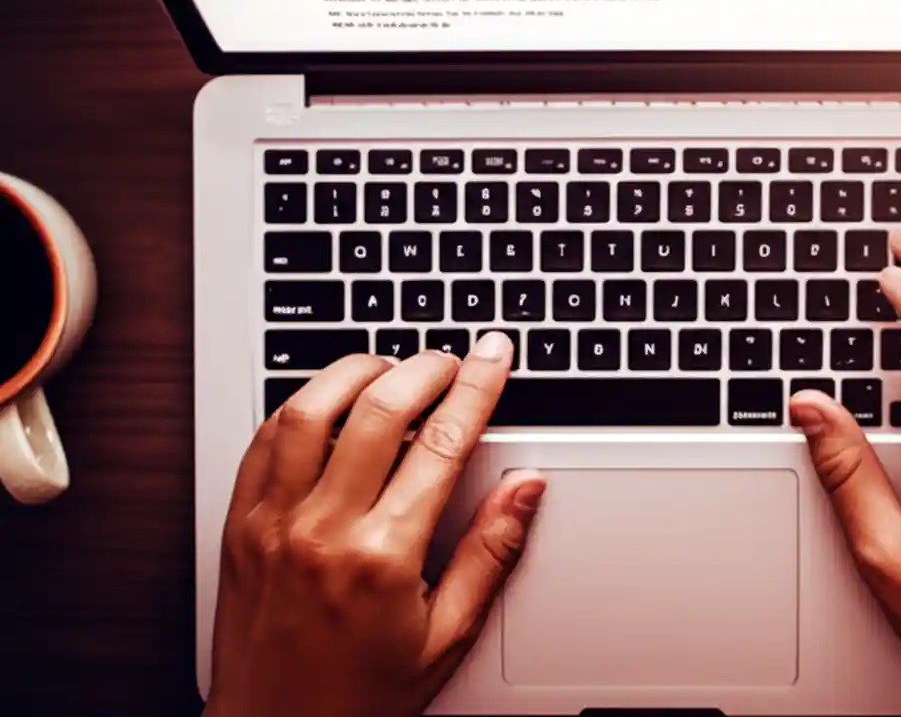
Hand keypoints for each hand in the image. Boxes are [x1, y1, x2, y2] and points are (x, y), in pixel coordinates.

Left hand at [206, 334, 543, 716]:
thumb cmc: (360, 697)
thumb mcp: (446, 636)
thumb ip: (489, 554)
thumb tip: (524, 491)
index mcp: (383, 558)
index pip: (442, 444)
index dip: (475, 387)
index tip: (492, 355)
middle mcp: (323, 530)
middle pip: (378, 409)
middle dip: (423, 367)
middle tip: (449, 358)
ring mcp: (273, 522)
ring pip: (310, 409)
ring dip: (355, 372)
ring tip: (388, 368)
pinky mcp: (240, 523)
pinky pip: (263, 439)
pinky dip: (300, 406)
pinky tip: (328, 404)